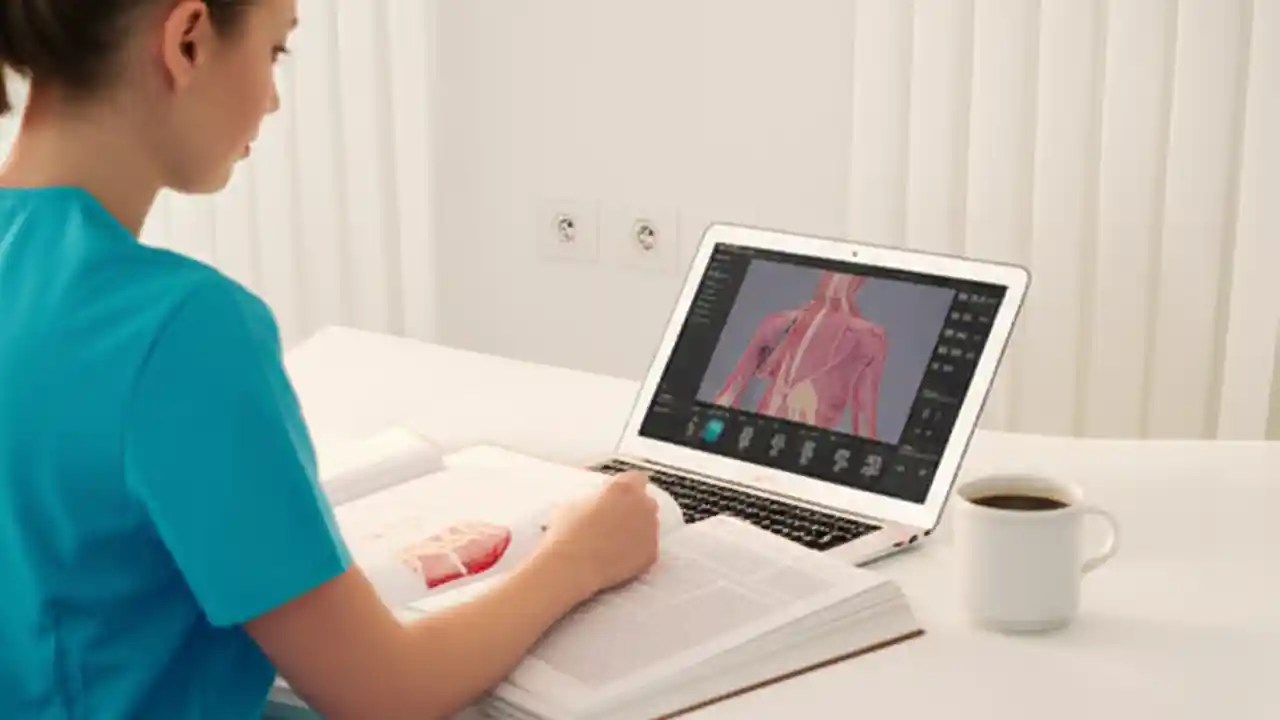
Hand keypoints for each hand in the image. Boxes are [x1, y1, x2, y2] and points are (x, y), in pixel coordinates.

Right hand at [540, 471, 660, 599]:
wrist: (573, 566)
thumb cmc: (567, 532)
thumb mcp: (575, 502)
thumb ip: (596, 499)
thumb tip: (599, 503)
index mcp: (624, 488)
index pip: (636, 478)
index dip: (626, 487)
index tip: (616, 497)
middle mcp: (643, 505)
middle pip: (645, 502)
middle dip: (634, 509)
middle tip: (614, 522)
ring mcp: (651, 530)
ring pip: (648, 526)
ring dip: (636, 531)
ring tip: (613, 545)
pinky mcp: (652, 553)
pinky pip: (647, 549)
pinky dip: (636, 553)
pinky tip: (618, 560)